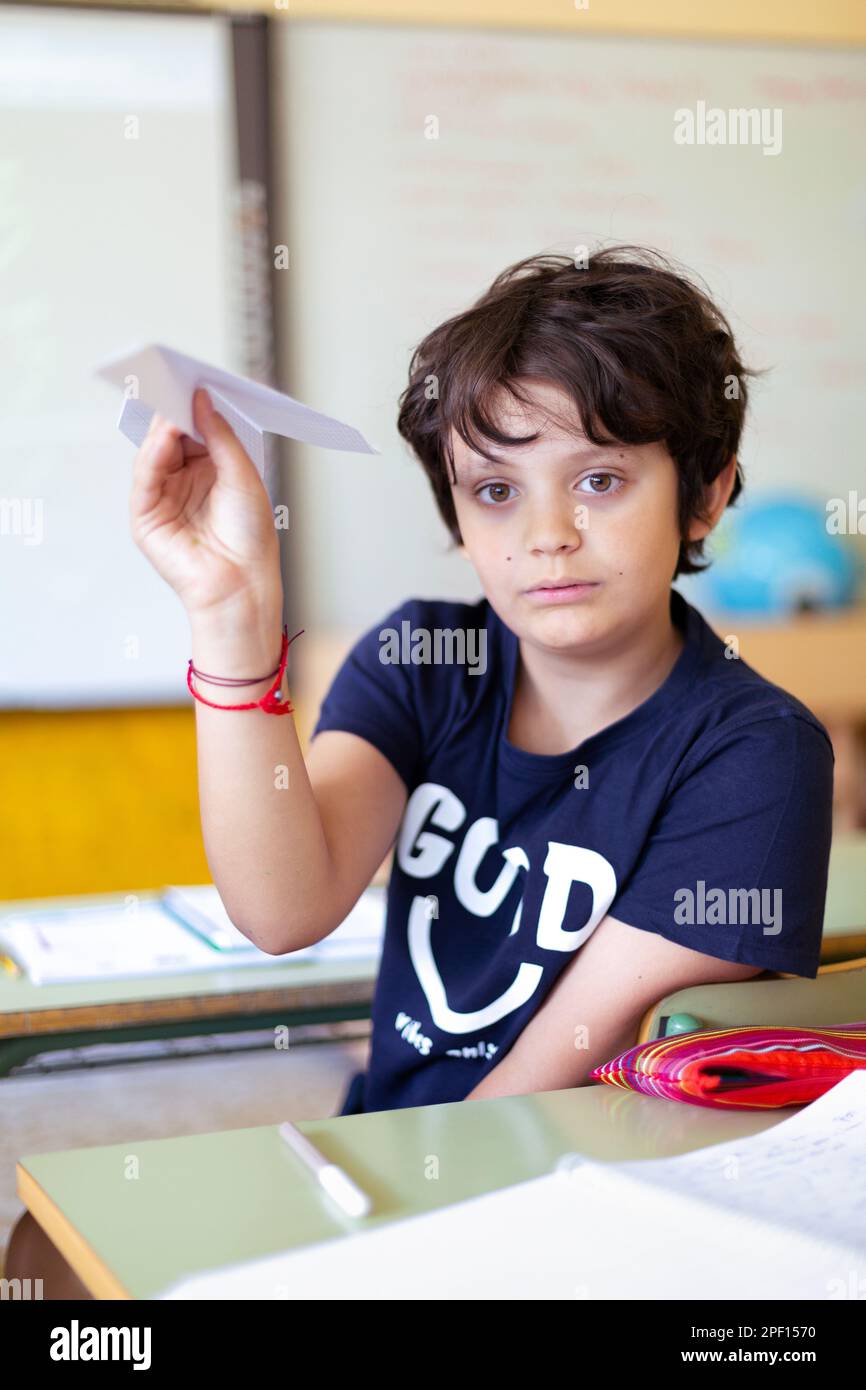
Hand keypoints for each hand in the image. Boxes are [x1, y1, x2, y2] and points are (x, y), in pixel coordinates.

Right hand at [129, 388, 282, 618]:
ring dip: (161, 426)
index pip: (196, 429)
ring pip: (155, 452)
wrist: (241, 584)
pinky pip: (145, 477)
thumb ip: (220, 436)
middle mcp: (185, 480)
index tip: (195, 377)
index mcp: (211, 469)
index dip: (194, 405)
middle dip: (173, 409)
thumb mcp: (243, 475)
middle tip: (174, 377)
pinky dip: (152, 453)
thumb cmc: (249, 537)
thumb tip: (201, 399)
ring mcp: (164, 496)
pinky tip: (163, 435)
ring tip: (169, 400)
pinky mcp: (146, 515)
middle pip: (172, 437)